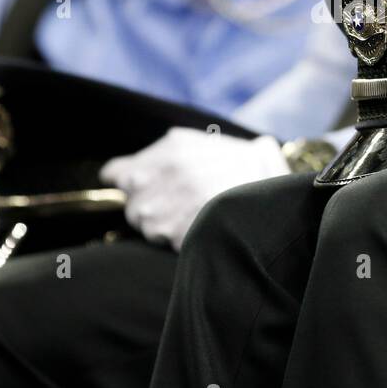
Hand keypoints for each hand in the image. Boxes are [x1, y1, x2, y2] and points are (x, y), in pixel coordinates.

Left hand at [99, 127, 289, 250]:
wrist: (270, 193)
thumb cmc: (237, 165)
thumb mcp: (196, 144)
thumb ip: (156, 156)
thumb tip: (115, 174)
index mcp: (159, 154)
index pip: (115, 174)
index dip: (128, 182)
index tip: (140, 186)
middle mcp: (153, 181)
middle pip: (131, 207)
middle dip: (150, 206)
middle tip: (180, 202)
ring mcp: (161, 213)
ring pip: (147, 228)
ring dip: (165, 225)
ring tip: (196, 214)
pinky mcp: (175, 238)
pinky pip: (169, 243)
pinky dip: (183, 239)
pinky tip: (204, 226)